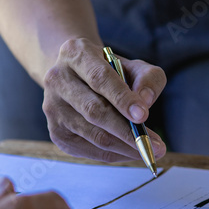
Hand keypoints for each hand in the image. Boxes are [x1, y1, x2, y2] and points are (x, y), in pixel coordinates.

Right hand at [42, 38, 167, 162]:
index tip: (143, 116)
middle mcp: (57, 79)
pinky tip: (131, 152)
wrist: (76, 76)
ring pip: (93, 135)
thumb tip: (145, 102)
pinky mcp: (55, 132)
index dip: (122, 98)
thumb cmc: (109, 71)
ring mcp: (53, 108)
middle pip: (94, 111)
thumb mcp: (132, 65)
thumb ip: (148, 77)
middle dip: (127, 131)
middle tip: (155, 145)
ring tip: (149, 150)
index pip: (99, 78)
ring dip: (125, 147)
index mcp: (75, 53)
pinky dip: (114, 155)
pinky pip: (89, 150)